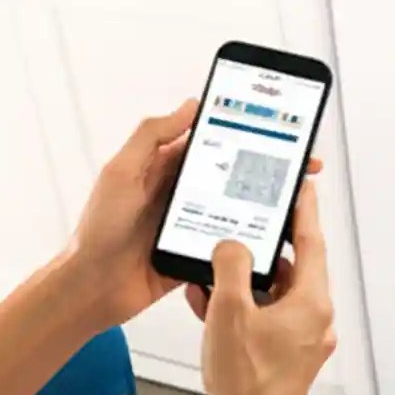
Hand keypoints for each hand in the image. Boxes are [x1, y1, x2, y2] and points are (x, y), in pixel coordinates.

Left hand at [65, 99, 320, 332]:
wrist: (92, 288)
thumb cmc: (98, 230)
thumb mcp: (122, 172)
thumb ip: (152, 136)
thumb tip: (190, 106)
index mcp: (164, 167)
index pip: (212, 141)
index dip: (245, 133)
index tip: (275, 129)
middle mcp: (181, 193)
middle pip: (233, 174)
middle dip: (268, 168)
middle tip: (302, 167)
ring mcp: (190, 224)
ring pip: (236, 207)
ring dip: (264, 204)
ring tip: (295, 199)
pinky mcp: (196, 252)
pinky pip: (229, 242)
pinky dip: (250, 238)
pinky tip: (272, 237)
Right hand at [185, 180, 336, 394]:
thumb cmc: (244, 384)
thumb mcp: (228, 312)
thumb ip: (231, 266)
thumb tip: (233, 245)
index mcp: (312, 302)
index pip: (311, 240)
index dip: (303, 208)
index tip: (302, 183)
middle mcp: (316, 319)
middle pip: (293, 266)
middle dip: (263, 247)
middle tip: (248, 221)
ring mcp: (304, 340)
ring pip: (276, 294)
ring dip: (246, 281)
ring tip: (213, 270)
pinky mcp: (289, 357)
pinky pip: (268, 318)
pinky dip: (244, 307)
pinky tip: (211, 305)